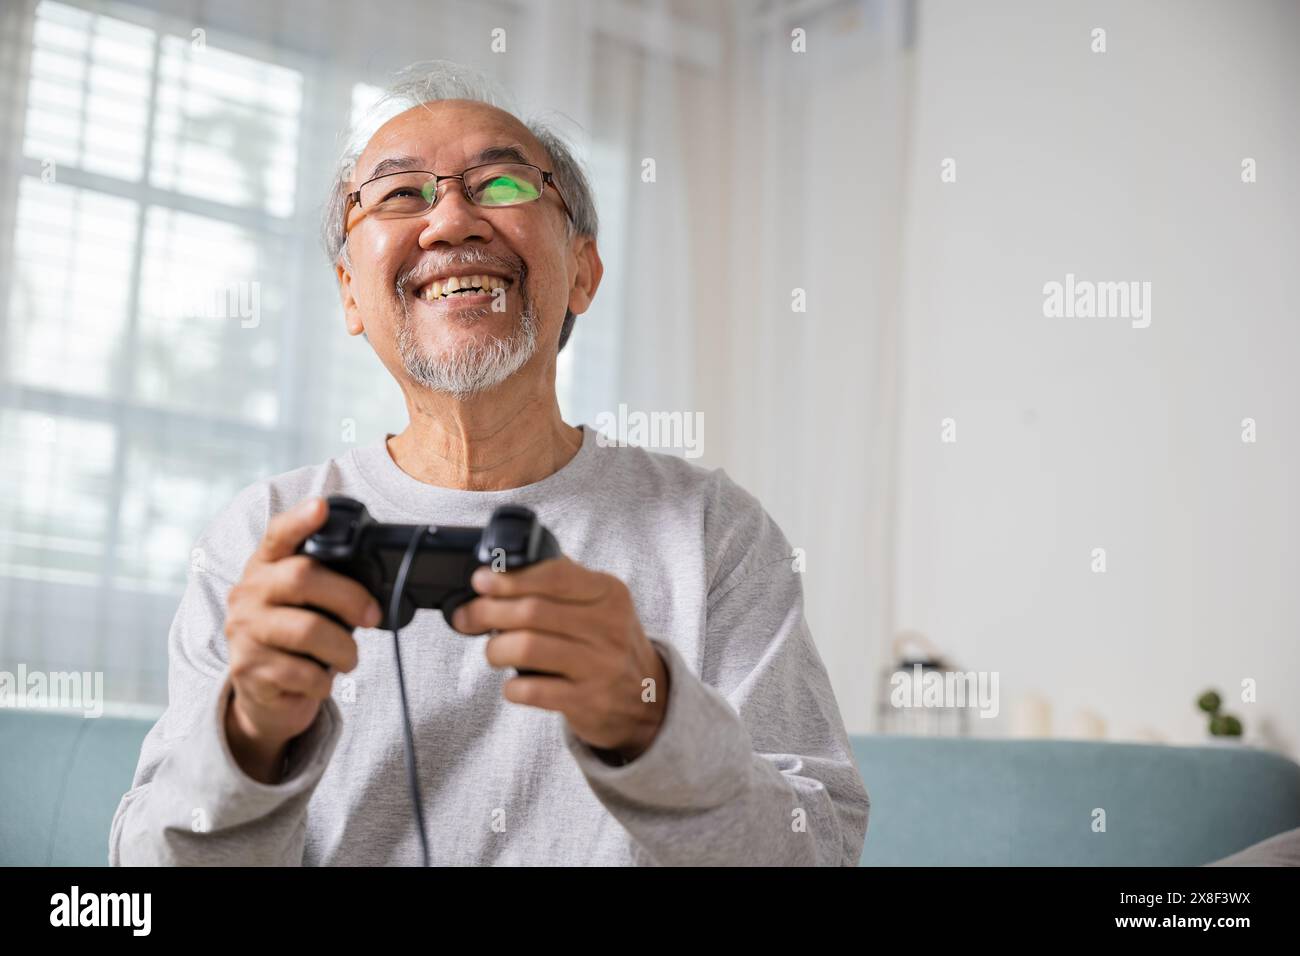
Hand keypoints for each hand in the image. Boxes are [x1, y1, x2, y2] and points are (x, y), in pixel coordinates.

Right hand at [222, 496, 382, 781]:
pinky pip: (302, 672)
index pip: (278, 535)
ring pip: (308, 630)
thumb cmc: (297, 638)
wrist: (264, 693)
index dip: (299, 520)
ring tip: (348, 657)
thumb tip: (375, 586)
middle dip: (350, 597)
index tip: (321, 505)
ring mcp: (243, 630)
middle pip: (302, 578)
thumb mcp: (308, 604)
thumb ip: (327, 584)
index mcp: (266, 568)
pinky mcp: (247, 668)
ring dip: (344, 648)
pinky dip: (324, 680)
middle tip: (372, 616)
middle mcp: (248, 593)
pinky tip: (320, 679)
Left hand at [452, 558, 668, 761]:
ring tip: (493, 652)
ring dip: (496, 649)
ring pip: (527, 648)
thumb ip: (564, 580)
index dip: (509, 577)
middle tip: (468, 616)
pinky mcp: (588, 701)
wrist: (647, 699)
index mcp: (609, 593)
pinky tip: (513, 684)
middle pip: (532, 611)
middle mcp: (608, 627)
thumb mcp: (601, 603)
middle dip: (488, 611)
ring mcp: (600, 666)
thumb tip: (505, 566)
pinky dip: (512, 687)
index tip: (480, 581)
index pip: (554, 574)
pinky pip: (533, 691)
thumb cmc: (609, 644)